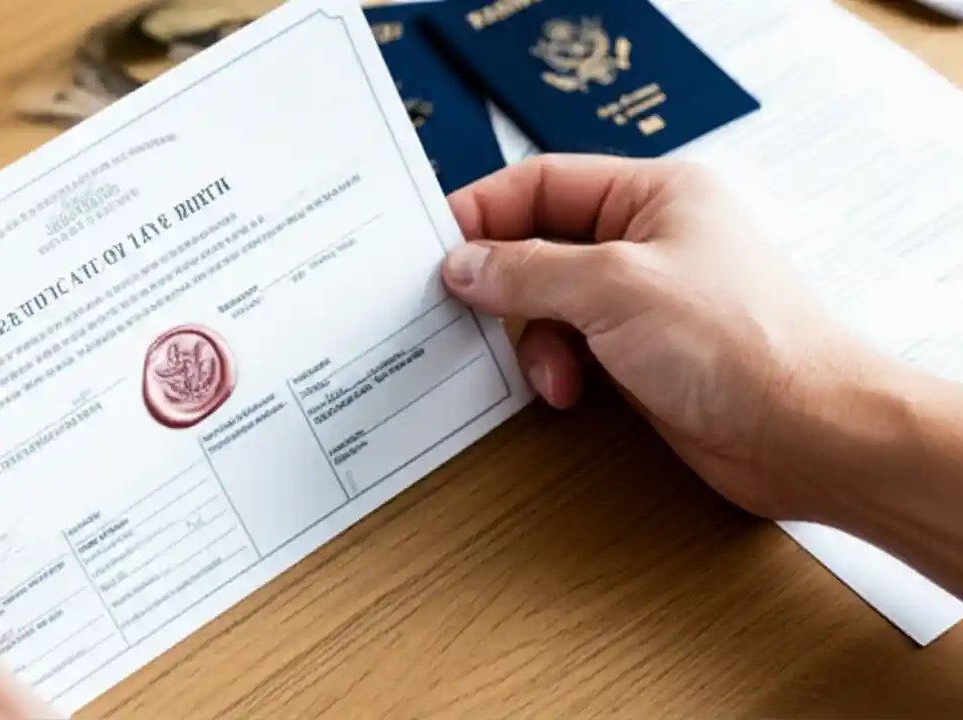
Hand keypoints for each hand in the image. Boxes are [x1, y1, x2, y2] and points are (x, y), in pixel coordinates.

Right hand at [440, 154, 869, 519]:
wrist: (808, 435)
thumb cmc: (741, 344)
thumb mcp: (615, 288)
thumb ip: (528, 270)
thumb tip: (462, 263)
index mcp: (653, 194)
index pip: (542, 183)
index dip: (484, 211)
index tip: (434, 246)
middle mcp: (647, 240)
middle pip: (539, 244)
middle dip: (505, 284)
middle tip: (460, 308)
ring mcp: (644, 299)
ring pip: (548, 304)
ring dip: (534, 339)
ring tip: (553, 373)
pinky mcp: (642, 354)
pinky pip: (570, 348)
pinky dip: (558, 370)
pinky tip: (571, 393)